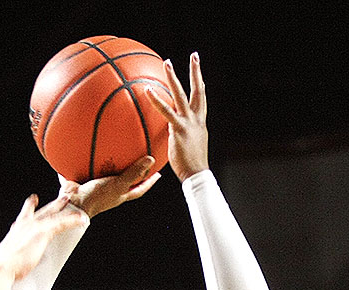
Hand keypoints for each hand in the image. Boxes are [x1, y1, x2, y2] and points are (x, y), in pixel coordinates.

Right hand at [0, 194, 87, 277]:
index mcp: (16, 230)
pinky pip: (62, 224)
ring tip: (78, 205)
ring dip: (66, 208)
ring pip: (55, 214)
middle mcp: (26, 225)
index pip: (25, 216)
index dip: (29, 207)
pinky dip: (73, 221)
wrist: (2, 268)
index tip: (33, 198)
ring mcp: (36, 227)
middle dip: (55, 204)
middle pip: (44, 211)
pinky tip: (83, 219)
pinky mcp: (43, 233)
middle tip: (64, 196)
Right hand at [59, 155, 160, 217]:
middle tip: (138, 159)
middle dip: (131, 172)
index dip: (149, 183)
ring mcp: (96, 187)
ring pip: (105, 174)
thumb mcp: (118, 184)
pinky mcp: (82, 181)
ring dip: (108, 164)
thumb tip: (151, 159)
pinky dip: (85, 160)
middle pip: (125, 181)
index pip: (139, 189)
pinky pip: (85, 168)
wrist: (74, 203)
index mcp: (120, 194)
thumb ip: (133, 173)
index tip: (157, 174)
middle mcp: (110, 191)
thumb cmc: (97, 197)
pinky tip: (85, 148)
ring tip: (113, 149)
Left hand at [146, 52, 208, 181]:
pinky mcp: (179, 129)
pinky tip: (147, 91)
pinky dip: (157, 100)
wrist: (196, 174)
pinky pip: (166, 111)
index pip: (201, 98)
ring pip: (181, 95)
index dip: (201, 83)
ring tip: (168, 61)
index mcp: (200, 122)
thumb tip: (169, 134)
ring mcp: (189, 123)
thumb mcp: (187, 146)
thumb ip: (179, 135)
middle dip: (196, 71)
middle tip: (194, 55)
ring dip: (174, 77)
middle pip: (198, 90)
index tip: (199, 70)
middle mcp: (197, 119)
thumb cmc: (189, 165)